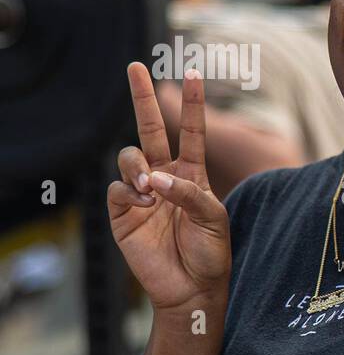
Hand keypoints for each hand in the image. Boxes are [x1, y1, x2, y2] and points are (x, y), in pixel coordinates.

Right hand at [108, 64, 230, 314]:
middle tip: (136, 67)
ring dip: (137, 166)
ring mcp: (142, 193)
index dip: (192, 103)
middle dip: (143, 98)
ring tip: (150, 188)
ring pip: (129, 157)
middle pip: (150, 129)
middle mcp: (165, 177)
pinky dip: (130, 192)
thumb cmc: (209, 253)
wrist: (192, 287)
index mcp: (193, 174)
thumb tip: (155, 178)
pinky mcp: (122, 212)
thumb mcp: (213, 219)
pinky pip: (118, 188)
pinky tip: (144, 204)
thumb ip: (189, 193)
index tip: (193, 71)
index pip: (193, 131)